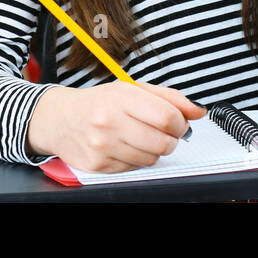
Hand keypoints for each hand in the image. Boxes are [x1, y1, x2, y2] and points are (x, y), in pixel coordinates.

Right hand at [26, 82, 205, 172]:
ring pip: (151, 158)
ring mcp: (102, 146)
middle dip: (172, 139)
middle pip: (162, 142)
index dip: (181, 122)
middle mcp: (109, 122)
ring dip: (156, 150)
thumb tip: (198, 110)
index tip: (180, 122)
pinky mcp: (98, 165)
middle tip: (165, 133)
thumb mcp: (132, 89)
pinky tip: (126, 146)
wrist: (59, 119)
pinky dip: (137, 159)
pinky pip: (134, 168)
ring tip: (143, 137)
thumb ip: (169, 98)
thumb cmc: (100, 102)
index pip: (167, 117)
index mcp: (121, 97)